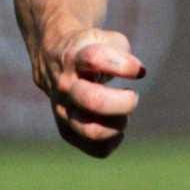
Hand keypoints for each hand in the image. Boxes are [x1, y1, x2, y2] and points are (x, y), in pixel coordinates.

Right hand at [36, 23, 145, 156]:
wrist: (52, 58)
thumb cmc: (90, 49)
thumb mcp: (106, 40)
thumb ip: (123, 54)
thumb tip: (138, 73)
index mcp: (75, 57)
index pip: (96, 60)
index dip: (124, 66)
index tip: (137, 70)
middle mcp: (66, 84)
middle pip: (94, 101)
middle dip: (123, 102)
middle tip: (132, 97)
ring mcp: (63, 110)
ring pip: (92, 131)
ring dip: (117, 125)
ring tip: (122, 116)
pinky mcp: (66, 130)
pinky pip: (96, 149)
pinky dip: (114, 141)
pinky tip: (115, 126)